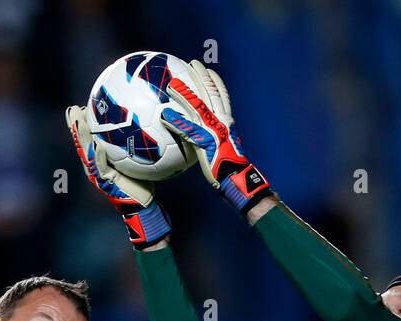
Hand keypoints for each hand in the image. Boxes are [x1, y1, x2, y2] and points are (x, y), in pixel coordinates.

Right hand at [65, 105, 170, 248]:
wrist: (143, 205)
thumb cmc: (142, 183)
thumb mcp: (137, 160)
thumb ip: (135, 144)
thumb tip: (147, 123)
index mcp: (100, 160)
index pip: (89, 138)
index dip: (82, 124)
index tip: (82, 107)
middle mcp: (95, 167)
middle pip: (82, 143)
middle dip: (76, 127)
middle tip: (73, 109)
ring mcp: (99, 175)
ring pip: (86, 153)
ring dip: (81, 138)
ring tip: (78, 123)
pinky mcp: (106, 183)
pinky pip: (100, 168)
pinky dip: (98, 156)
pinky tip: (97, 145)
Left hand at [160, 60, 270, 214]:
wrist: (236, 177)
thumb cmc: (229, 168)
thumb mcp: (222, 149)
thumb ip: (213, 139)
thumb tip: (203, 139)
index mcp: (227, 121)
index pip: (222, 96)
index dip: (216, 81)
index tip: (209, 70)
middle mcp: (222, 120)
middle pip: (211, 92)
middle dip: (201, 76)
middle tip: (192, 63)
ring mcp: (214, 128)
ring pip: (198, 105)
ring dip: (184, 92)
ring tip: (172, 81)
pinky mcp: (205, 140)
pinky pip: (187, 129)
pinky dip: (176, 121)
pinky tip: (164, 115)